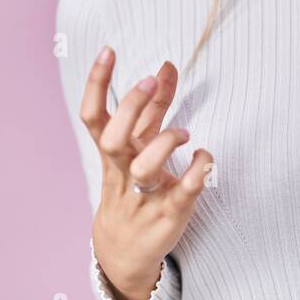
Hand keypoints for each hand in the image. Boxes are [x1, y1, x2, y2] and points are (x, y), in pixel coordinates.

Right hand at [79, 47, 213, 299]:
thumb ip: (153, 106)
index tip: (110, 50)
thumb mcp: (138, 145)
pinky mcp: (169, 214)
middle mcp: (123, 171)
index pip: (94, 114)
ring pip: (144, 167)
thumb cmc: (133, 184)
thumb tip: (166, 66)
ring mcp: (144, 194)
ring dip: (164, 142)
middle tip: (149, 80)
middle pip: (113, 137)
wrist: (123, 249)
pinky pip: (183, 193)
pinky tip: (205, 157)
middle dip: (130, 106)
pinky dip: (197, 172)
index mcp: (112, 152)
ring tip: (184, 133)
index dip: (97, 82)